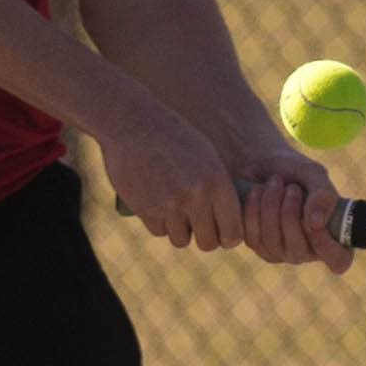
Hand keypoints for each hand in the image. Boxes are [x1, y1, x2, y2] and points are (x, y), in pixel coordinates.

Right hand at [84, 91, 247, 249]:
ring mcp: (169, 204)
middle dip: (204, 237)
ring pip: (181, 239)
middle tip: (198, 225)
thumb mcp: (206, 156)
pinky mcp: (145, 208)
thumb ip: (219, 189)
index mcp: (217, 181)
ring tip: (174, 208)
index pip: (233, 233)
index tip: (221, 231)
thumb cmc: (174, 137)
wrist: (132, 122)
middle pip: (208, 243)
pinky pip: (159, 231)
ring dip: (179, 230)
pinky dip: (159, 222)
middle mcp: (196, 195)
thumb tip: (227, 223)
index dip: (228, 237)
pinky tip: (156, 202)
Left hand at [233, 156, 351, 272]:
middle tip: (291, 186)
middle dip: (291, 214)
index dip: (328, 246)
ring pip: (273, 242)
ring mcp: (282, 252)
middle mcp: (308, 251)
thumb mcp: (313, 174)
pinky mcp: (259, 246)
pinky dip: (254, 210)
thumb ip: (323, 195)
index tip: (315, 221)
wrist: (258, 161)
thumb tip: (316, 224)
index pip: (339, 260)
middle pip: (298, 250)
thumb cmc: (293, 169)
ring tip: (274, 182)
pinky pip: (254, 237)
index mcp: (332, 236)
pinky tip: (257, 190)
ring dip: (272, 207)